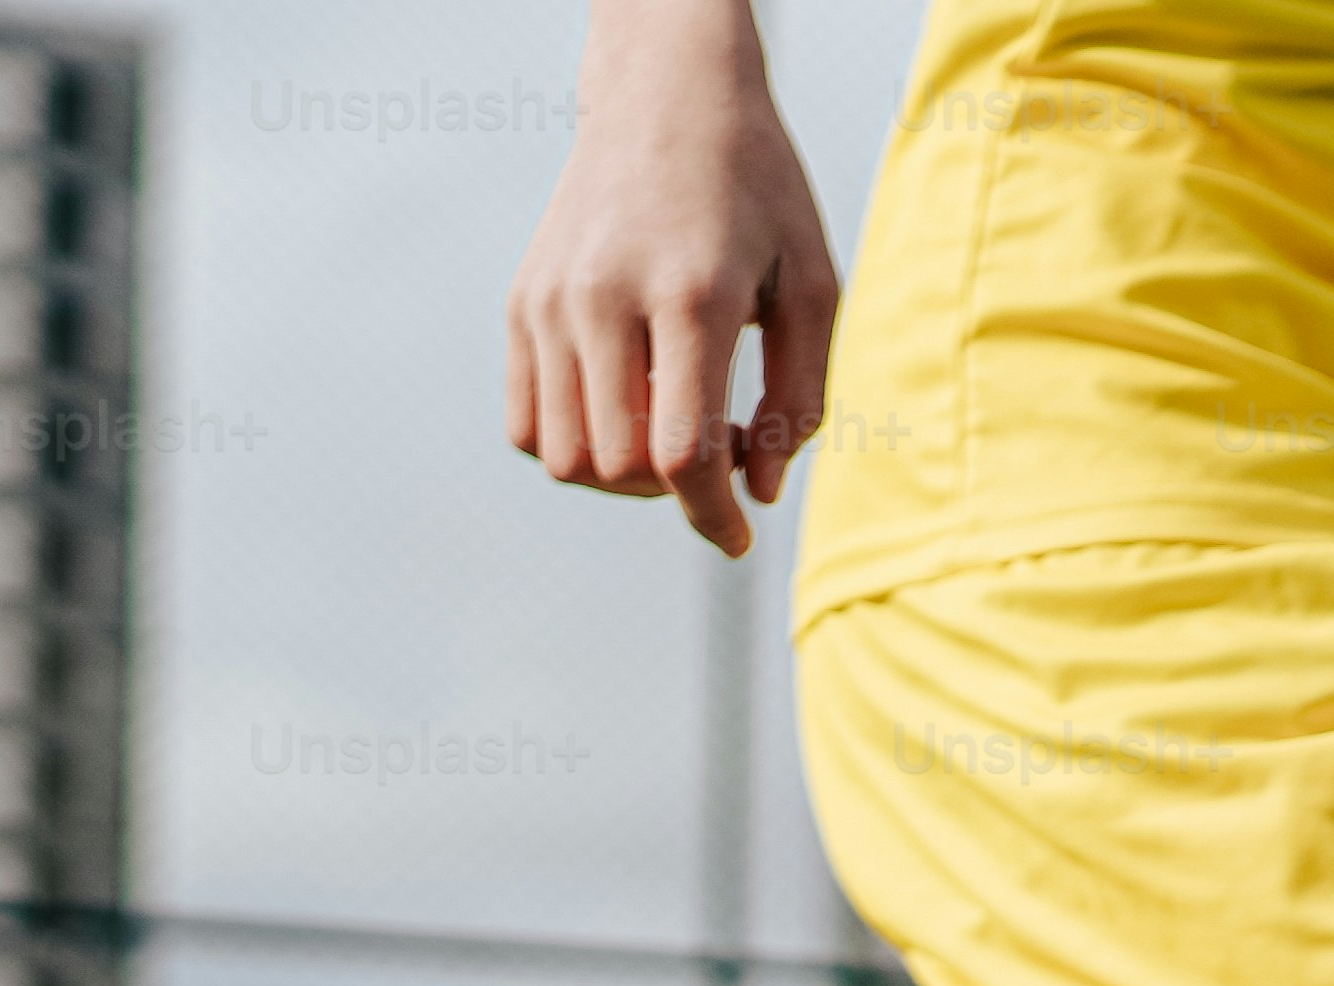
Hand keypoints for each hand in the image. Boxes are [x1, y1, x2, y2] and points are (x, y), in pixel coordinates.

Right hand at [505, 7, 838, 557]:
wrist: (666, 98)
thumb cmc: (756, 193)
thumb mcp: (811, 285)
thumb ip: (800, 399)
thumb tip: (761, 493)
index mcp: (689, 293)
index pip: (683, 450)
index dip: (713, 516)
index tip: (739, 537)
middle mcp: (604, 296)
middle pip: (621, 466)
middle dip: (678, 490)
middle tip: (725, 442)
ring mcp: (551, 299)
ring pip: (564, 458)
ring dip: (623, 476)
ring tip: (673, 425)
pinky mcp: (522, 302)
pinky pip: (526, 426)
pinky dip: (573, 447)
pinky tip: (624, 412)